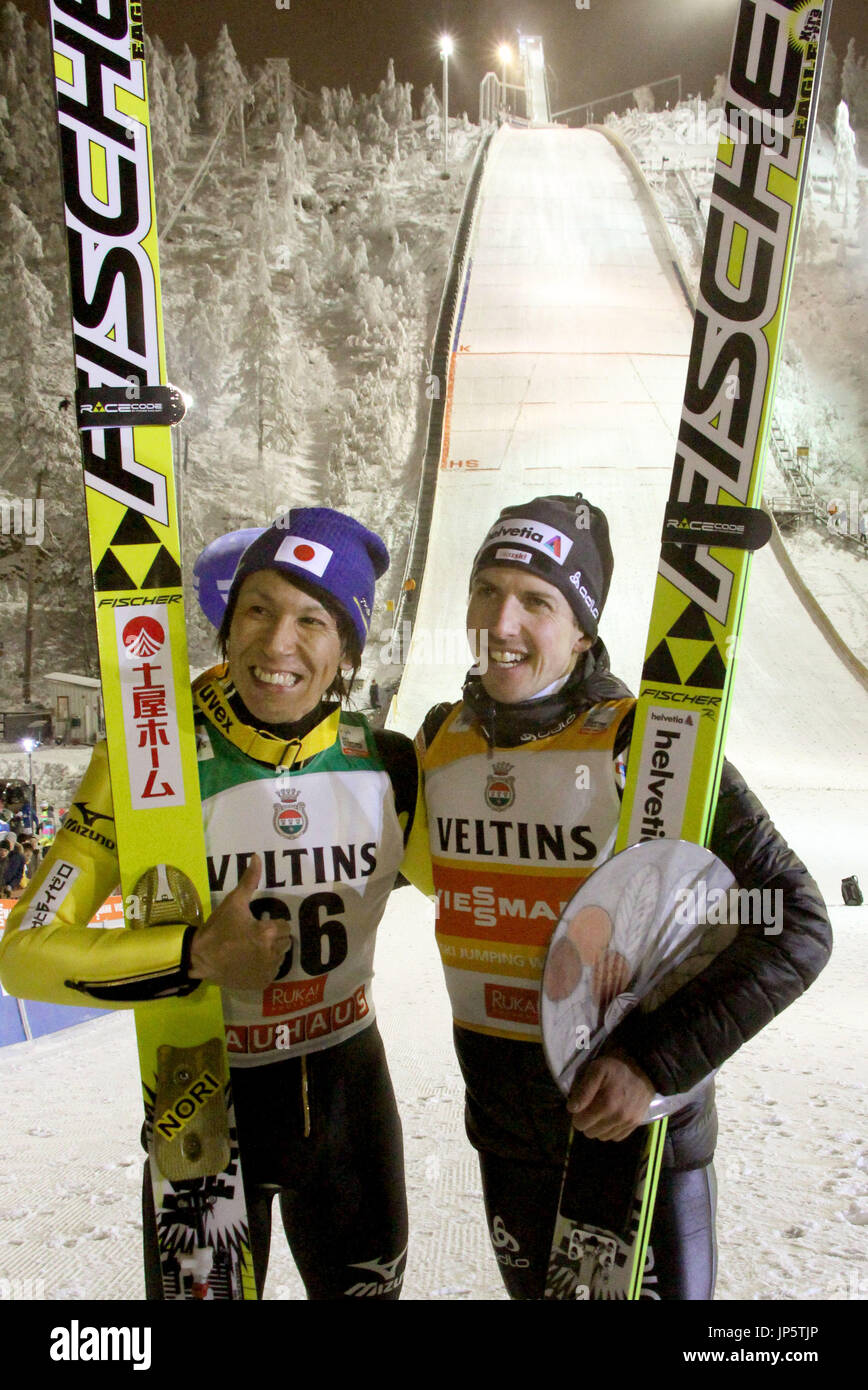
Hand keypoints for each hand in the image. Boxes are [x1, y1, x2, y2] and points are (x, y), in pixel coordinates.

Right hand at [188, 855, 291, 990]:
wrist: (200, 958)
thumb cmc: (218, 929)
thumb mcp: (233, 902)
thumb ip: (249, 880)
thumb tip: (258, 857)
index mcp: (267, 932)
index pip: (284, 926)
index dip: (272, 924)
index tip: (258, 925)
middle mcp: (271, 953)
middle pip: (285, 941)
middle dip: (274, 937)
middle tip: (254, 936)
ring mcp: (267, 969)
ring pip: (281, 956)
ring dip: (272, 952)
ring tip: (252, 948)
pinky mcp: (262, 982)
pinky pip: (273, 971)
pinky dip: (266, 966)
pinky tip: (251, 961)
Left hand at [567, 1053, 655, 1141]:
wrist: (644, 1068)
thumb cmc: (616, 1067)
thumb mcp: (596, 1069)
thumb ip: (583, 1090)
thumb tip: (572, 1109)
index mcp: (606, 1104)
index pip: (580, 1123)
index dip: (577, 1114)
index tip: (580, 1104)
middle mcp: (618, 1117)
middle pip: (590, 1132)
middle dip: (587, 1121)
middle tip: (590, 1107)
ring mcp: (628, 1122)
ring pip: (603, 1137)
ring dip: (598, 1127)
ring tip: (601, 1111)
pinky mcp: (636, 1124)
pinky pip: (616, 1137)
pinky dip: (611, 1129)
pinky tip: (611, 1116)